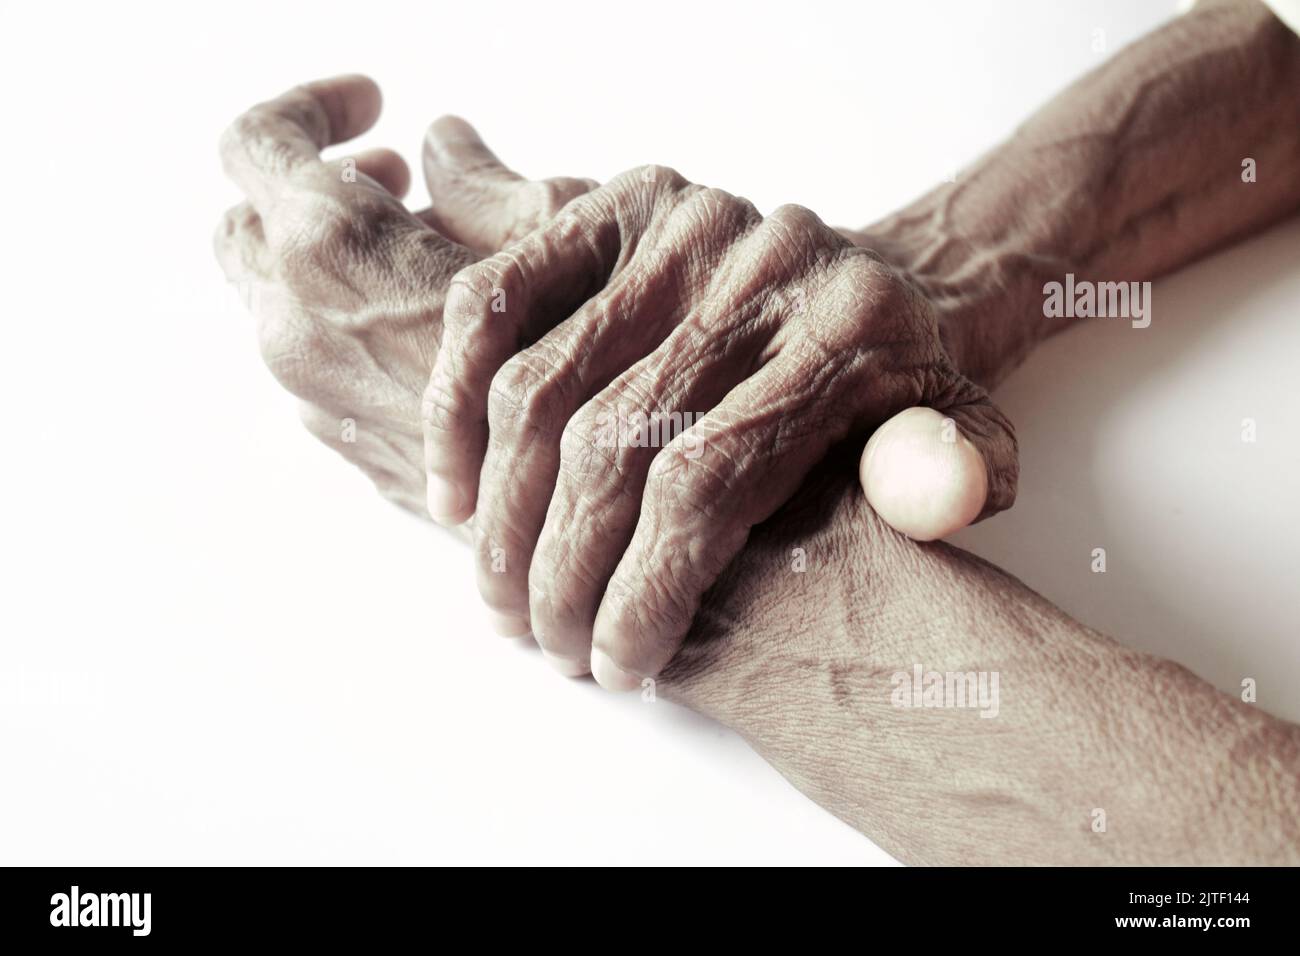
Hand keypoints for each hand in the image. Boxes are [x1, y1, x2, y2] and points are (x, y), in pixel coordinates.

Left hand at [213, 76, 590, 514]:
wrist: (572, 516)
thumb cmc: (578, 371)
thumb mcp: (551, 237)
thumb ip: (480, 180)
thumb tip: (445, 143)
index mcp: (333, 248)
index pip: (257, 142)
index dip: (309, 106)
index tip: (373, 108)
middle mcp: (295, 324)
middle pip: (250, 222)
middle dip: (313, 186)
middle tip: (393, 184)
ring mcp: (310, 392)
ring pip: (279, 299)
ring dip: (332, 262)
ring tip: (424, 260)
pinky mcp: (340, 441)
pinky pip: (316, 359)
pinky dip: (349, 323)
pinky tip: (430, 331)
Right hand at [420, 168, 1018, 687]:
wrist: (864, 276)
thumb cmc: (893, 383)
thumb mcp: (959, 430)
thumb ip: (950, 472)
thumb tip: (951, 496)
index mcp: (844, 333)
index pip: (707, 481)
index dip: (644, 590)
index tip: (616, 666)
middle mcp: (755, 266)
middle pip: (610, 444)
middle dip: (561, 570)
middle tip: (546, 643)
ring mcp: (676, 224)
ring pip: (538, 388)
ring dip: (502, 512)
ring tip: (501, 595)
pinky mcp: (609, 203)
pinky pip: (493, 301)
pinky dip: (453, 402)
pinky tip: (454, 490)